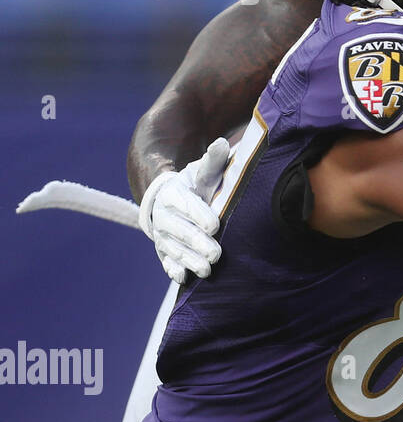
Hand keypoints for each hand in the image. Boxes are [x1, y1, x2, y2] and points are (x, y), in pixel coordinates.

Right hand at [138, 138, 228, 283]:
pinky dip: (172, 269)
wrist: (168, 199)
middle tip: (216, 254)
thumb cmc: (195, 185)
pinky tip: (181, 278)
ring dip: (189, 260)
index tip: (215, 226)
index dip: (200, 215)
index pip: (186, 205)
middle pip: (180, 231)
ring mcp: (162, 235)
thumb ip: (213, 162)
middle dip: (197, 243)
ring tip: (206, 270)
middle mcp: (163, 216)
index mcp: (173, 195)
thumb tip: (222, 143)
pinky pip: (165, 260)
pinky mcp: (163, 250)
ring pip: (173, 249)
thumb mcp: (202, 172)